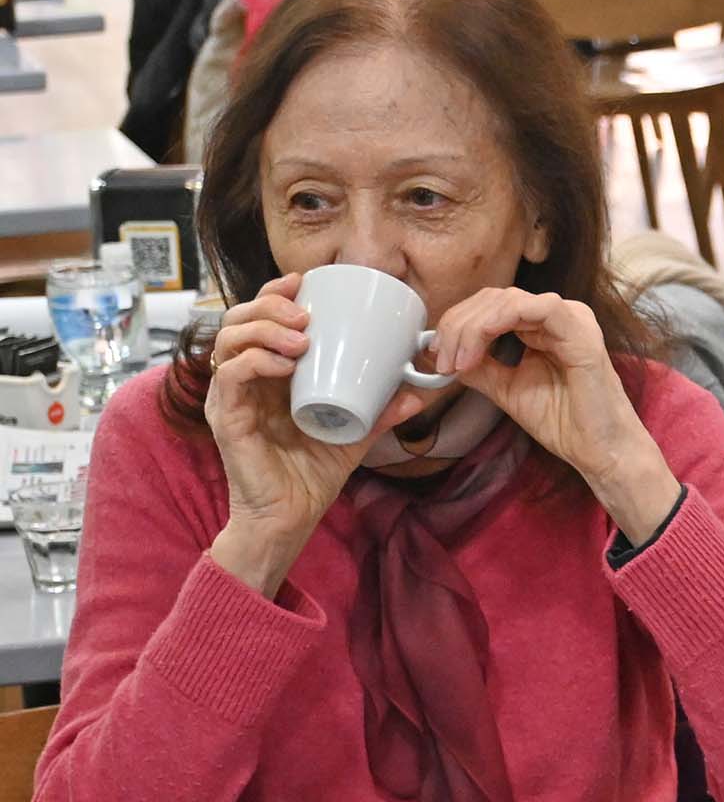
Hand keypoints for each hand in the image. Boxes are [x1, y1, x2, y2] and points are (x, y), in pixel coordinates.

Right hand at [205, 273, 428, 594]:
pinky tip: (285, 364)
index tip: (305, 282)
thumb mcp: (355, 435)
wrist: (290, 518)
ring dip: (264, 329)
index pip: (258, 318)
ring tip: (302, 338)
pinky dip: (256, 361)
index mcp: (267, 374)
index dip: (275, 293)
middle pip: (238, 319)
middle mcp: (242, 380)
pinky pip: (230, 377)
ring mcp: (230, 398)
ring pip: (228, 340)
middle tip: (306, 314)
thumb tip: (418, 391)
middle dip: (270, 305)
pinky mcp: (227, 419)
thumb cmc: (312, 474)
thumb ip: (382, 412)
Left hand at [431, 287, 678, 542]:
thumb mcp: (506, 389)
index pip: (490, 305)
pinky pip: (536, 308)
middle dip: (458, 325)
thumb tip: (441, 354)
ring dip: (471, 327)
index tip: (436, 354)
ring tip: (457, 361)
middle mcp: (557, 315)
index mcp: (542, 325)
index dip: (457, 323)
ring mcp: (571, 318)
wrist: (597, 450)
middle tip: (441, 359)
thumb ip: (479, 368)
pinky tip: (479, 350)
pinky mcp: (580, 330)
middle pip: (493, 297)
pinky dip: (497, 323)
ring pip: (508, 300)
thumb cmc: (564, 422)